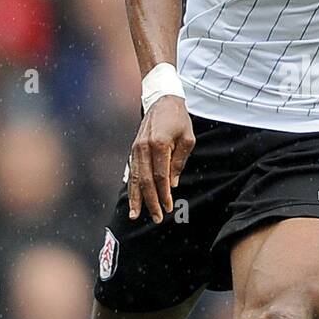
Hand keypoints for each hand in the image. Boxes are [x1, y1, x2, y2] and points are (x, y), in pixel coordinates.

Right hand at [128, 97, 195, 222]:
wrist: (162, 100)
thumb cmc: (178, 119)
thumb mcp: (187, 139)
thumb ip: (179, 161)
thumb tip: (172, 184)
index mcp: (159, 144)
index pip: (160, 176)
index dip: (164, 194)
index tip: (168, 207)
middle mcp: (143, 147)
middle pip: (145, 181)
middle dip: (150, 202)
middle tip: (157, 218)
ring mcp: (136, 148)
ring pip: (134, 178)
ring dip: (136, 198)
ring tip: (135, 216)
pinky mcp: (133, 149)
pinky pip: (131, 171)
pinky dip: (131, 187)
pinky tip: (132, 199)